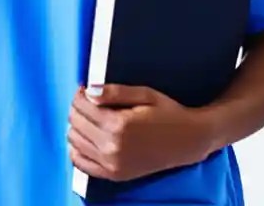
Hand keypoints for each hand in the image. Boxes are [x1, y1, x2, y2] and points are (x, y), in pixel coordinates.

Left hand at [68, 85, 215, 182]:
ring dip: (76, 126)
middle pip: (75, 122)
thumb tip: (89, 92)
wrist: (189, 141)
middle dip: (78, 108)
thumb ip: (114, 92)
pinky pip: (80, 162)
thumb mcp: (145, 94)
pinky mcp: (114, 174)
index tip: (84, 90)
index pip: (82, 106)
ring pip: (74, 140)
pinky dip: (77, 148)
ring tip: (90, 118)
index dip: (80, 95)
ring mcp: (112, 163)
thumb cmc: (168, 114)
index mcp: (119, 125)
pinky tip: (87, 138)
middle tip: (88, 102)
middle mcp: (112, 146)